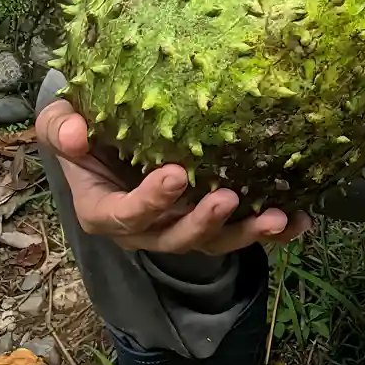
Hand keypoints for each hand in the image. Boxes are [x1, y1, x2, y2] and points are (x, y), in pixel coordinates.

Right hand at [33, 97, 308, 254]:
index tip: (176, 175)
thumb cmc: (84, 127)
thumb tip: (75, 132)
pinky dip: (274, 231)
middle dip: (204, 223)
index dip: (150, 202)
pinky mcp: (211, 222)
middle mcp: (146, 228)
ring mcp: (180, 227)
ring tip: (278, 218)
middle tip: (229, 199)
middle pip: (175, 238)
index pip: (126, 214)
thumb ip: (61, 127)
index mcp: (105, 210)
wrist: (108, 136)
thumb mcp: (60, 122)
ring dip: (247, 233)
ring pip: (214, 242)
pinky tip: (303, 220)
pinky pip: (242, 231)